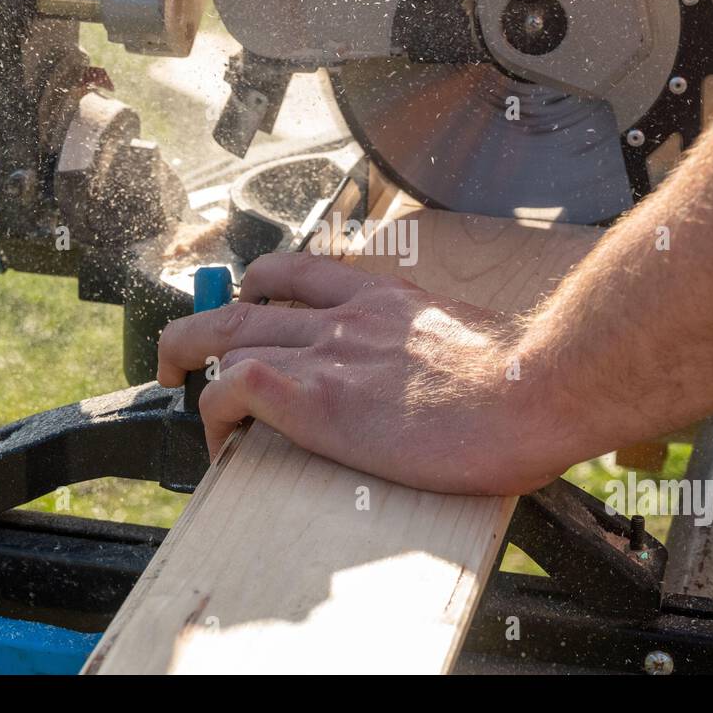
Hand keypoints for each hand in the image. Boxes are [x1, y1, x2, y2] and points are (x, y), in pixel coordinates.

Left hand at [156, 252, 571, 494]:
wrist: (537, 388)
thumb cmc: (529, 380)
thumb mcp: (477, 343)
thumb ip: (443, 350)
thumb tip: (453, 383)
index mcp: (388, 298)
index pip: (305, 272)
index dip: (266, 287)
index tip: (255, 304)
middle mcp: (348, 314)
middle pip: (248, 298)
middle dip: (205, 320)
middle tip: (185, 346)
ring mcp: (328, 351)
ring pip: (225, 336)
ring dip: (188, 356)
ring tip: (175, 382)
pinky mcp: (316, 397)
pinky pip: (232, 390)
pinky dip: (211, 412)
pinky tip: (217, 440)